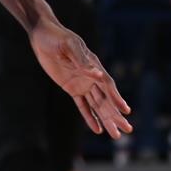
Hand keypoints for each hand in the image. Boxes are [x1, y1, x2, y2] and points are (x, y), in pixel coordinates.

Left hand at [28, 19, 132, 135]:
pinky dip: (89, 118)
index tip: (125, 111)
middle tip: (127, 130)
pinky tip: (98, 129)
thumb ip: (82, 60)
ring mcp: (82, 83)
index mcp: (94, 65)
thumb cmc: (57, 37)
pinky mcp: (71, 88)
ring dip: (106, 119)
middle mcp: (91, 76)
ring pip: (97, 105)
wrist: (42, 35)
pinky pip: (82, 106)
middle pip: (106, 100)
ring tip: (116, 135)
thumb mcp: (69, 45)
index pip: (108, 86)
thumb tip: (97, 74)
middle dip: (116, 115)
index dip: (116, 99)